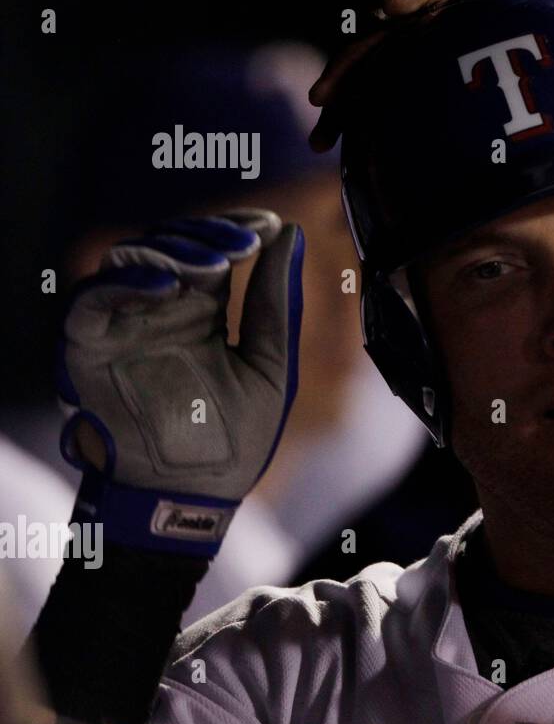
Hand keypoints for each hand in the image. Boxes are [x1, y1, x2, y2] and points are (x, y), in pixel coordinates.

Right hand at [59, 210, 303, 555]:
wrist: (191, 499)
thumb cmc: (232, 440)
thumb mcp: (269, 365)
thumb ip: (275, 303)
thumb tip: (292, 234)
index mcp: (202, 312)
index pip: (213, 251)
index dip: (236, 229)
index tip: (267, 224)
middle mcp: (160, 310)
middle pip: (172, 244)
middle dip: (207, 234)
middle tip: (243, 242)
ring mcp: (124, 325)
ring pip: (132, 259)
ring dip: (172, 250)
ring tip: (213, 261)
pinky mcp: (89, 346)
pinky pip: (93, 300)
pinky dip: (125, 283)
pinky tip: (167, 283)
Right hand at [307, 0, 553, 150]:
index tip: (396, 6)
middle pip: (411, 21)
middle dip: (367, 56)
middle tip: (329, 93)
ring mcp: (456, 19)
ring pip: (397, 49)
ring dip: (360, 86)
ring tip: (324, 128)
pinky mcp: (450, 45)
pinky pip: (408, 72)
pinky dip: (380, 102)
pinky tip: (352, 138)